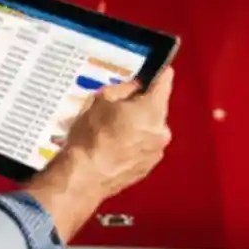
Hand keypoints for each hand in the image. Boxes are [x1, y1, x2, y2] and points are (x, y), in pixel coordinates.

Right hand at [23, 67, 173, 240]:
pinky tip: (113, 147)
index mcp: (152, 110)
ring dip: (137, 125)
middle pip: (156, 108)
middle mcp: (162, 130)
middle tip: (117, 107)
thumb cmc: (91, 136)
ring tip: (110, 131)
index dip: (158, 74)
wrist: (83, 177)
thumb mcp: (101, 99)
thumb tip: (136, 86)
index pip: (165, 82)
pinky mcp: (148, 168)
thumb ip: (124, 88)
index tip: (154, 71)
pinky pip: (144, 147)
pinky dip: (133, 144)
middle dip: (141, 105)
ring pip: (150, 128)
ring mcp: (156, 152)